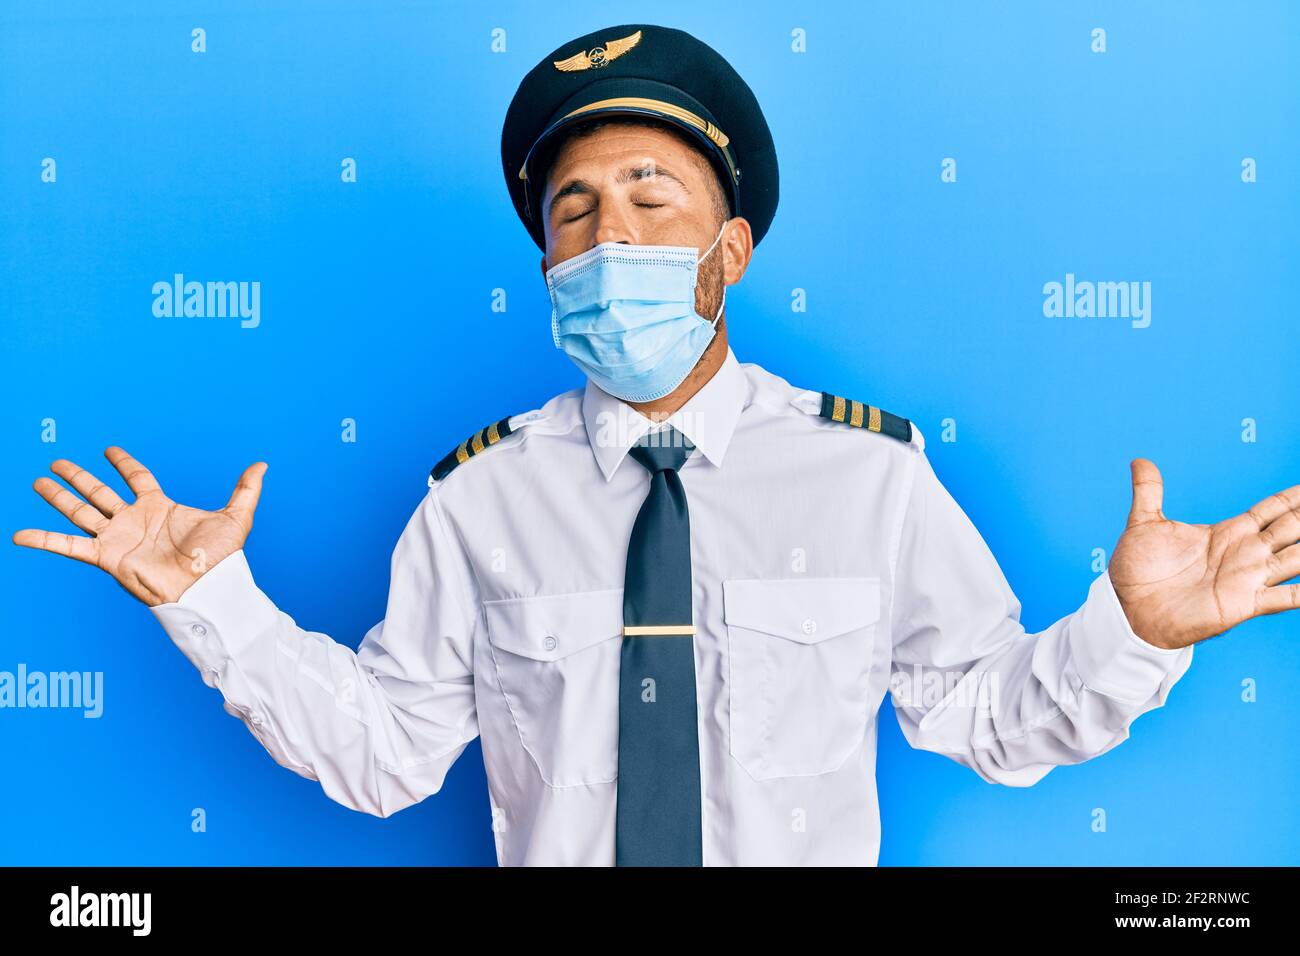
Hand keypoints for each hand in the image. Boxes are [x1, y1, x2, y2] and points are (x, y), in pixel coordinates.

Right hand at [13, 447, 266, 606]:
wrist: (207, 588)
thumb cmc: (222, 559)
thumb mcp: (235, 517)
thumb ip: (244, 490)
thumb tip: (262, 464)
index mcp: (160, 507)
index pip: (136, 478)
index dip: (123, 463)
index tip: (110, 449)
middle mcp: (134, 521)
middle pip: (99, 492)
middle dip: (79, 477)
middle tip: (57, 461)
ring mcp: (118, 538)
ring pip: (80, 511)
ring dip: (58, 497)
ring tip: (38, 480)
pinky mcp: (106, 557)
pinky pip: (69, 546)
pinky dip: (43, 540)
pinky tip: (19, 535)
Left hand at [1109, 458, 1299, 648]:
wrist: (1128, 609)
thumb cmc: (1138, 571)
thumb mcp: (1144, 524)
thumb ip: (1148, 491)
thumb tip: (1139, 461)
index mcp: (1230, 532)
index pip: (1274, 509)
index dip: (1297, 496)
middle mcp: (1247, 553)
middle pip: (1294, 527)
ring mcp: (1250, 578)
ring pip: (1299, 557)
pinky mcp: (1246, 604)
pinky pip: (1289, 597)